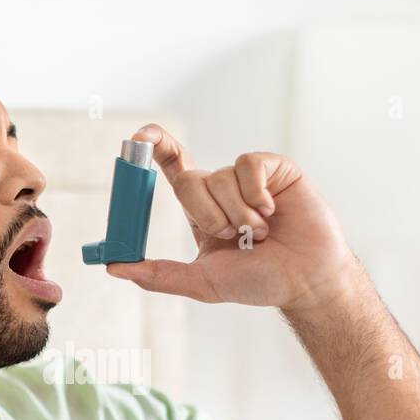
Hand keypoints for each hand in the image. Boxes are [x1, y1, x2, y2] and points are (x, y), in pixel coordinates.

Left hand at [106, 123, 355, 311]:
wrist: (305, 280)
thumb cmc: (259, 282)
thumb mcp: (202, 281)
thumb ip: (159, 274)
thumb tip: (114, 267)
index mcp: (201, 208)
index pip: (173, 166)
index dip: (154, 146)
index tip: (139, 138)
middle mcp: (222, 188)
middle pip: (188, 179)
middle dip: (205, 215)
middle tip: (230, 237)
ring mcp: (249, 177)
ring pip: (220, 177)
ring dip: (237, 215)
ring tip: (260, 234)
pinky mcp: (276, 169)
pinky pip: (249, 165)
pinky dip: (256, 194)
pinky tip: (273, 211)